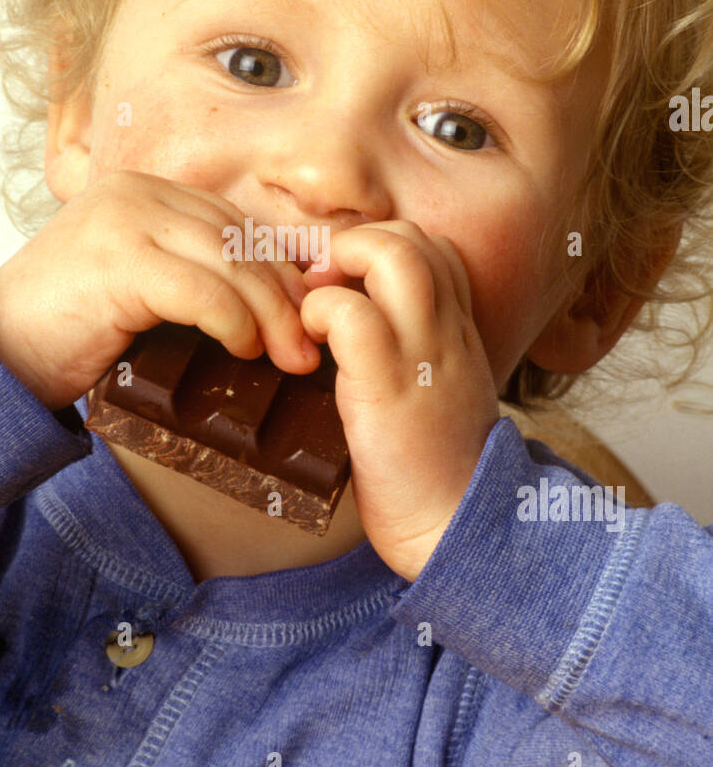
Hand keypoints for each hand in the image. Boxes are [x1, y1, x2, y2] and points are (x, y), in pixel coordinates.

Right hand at [0, 170, 313, 410]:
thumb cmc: (66, 333)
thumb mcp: (137, 288)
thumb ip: (189, 277)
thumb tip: (271, 308)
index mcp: (142, 192)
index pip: (232, 222)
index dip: (277, 269)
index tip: (305, 316)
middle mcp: (135, 193)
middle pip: (238, 238)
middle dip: (283, 296)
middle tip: (308, 347)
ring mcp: (124, 220)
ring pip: (229, 261)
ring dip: (269, 314)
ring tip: (287, 357)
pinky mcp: (118, 260)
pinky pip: (201, 290)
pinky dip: (233, 321)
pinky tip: (244, 348)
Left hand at [298, 221, 500, 581]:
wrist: (457, 529)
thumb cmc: (433, 472)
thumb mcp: (434, 396)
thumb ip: (410, 356)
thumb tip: (350, 334)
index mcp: (458, 331)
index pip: (431, 249)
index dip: (379, 251)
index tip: (344, 290)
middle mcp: (447, 330)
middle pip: (411, 236)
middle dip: (353, 244)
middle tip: (319, 293)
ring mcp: (423, 353)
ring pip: (391, 253)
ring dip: (338, 265)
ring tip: (315, 310)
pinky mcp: (388, 386)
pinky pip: (350, 314)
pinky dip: (317, 315)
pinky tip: (308, 350)